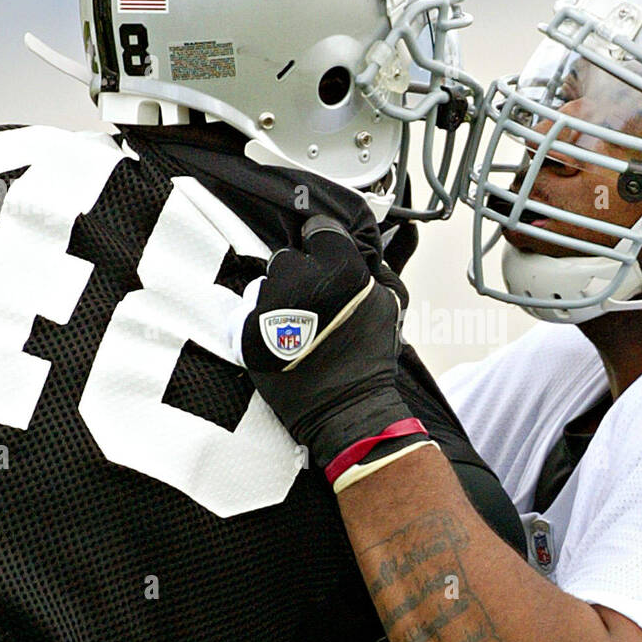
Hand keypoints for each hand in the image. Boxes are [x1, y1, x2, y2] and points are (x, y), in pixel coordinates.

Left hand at [233, 216, 419, 475]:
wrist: (347, 410)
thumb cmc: (371, 358)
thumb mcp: (392, 304)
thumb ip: (386, 263)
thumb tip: (394, 233)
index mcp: (339, 270)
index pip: (319, 231)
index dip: (325, 245)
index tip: (326, 260)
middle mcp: (300, 283)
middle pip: (288, 257)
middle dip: (301, 275)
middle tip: (318, 304)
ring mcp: (270, 308)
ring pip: (265, 283)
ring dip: (279, 298)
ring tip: (299, 327)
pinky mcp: (247, 334)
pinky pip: (249, 312)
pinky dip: (261, 323)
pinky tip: (283, 341)